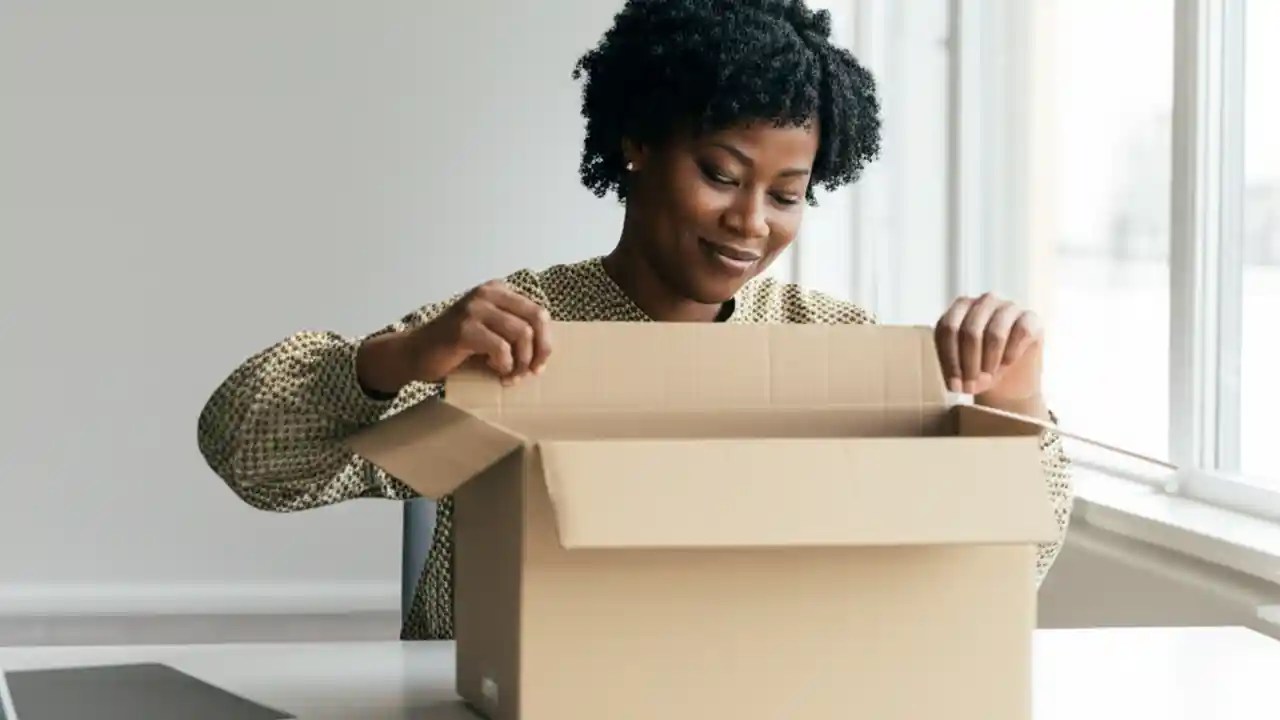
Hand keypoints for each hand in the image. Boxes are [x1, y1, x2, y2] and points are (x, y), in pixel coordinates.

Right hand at [410, 280, 552, 384]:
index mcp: (497, 291)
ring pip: (522, 334)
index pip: (538, 312)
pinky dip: (503, 365)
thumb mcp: (490, 332)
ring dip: (520, 362)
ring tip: (508, 375)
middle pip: (536, 319)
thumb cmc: (456, 348)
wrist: (415, 353)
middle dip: (539, 350)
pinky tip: (492, 369)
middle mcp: (487, 293)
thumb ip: (514, 332)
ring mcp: (475, 308)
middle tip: (530, 372)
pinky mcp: (464, 328)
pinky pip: (501, 348)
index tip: (538, 365)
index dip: (545, 342)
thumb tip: (545, 353)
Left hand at [933, 293, 1043, 399]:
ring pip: (995, 335)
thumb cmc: (977, 369)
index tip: (954, 385)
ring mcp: (1008, 307)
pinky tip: (1007, 364)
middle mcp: (984, 302)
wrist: (1009, 380)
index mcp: (960, 308)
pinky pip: (1020, 334)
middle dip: (969, 365)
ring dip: (989, 363)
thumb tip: (956, 383)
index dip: (950, 359)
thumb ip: (952, 369)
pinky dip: (1011, 355)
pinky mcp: (1030, 318)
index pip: (948, 328)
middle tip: (970, 387)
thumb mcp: (957, 368)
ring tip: (988, 378)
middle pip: (970, 332)